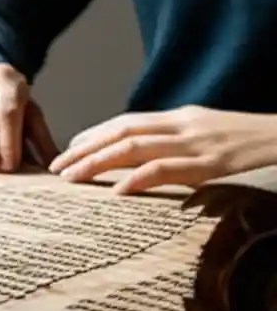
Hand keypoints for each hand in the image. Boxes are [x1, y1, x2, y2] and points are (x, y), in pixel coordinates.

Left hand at [50, 106, 276, 193]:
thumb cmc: (254, 145)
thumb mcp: (212, 136)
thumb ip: (180, 145)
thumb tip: (145, 163)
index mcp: (182, 119)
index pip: (128, 122)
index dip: (94, 134)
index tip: (68, 150)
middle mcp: (184, 126)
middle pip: (122, 132)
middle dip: (84, 149)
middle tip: (55, 168)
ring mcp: (197, 145)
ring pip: (134, 148)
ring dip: (97, 162)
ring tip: (72, 178)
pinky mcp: (212, 166)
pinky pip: (167, 170)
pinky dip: (138, 179)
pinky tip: (117, 191)